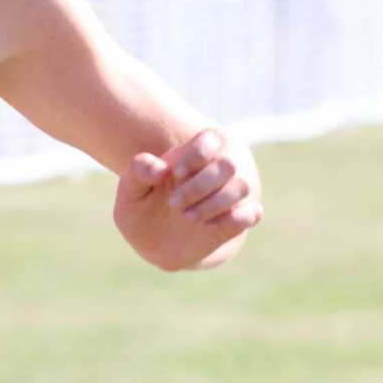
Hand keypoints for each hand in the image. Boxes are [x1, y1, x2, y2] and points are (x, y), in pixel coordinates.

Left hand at [114, 127, 262, 271]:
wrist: (153, 243)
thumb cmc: (142, 209)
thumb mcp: (130, 192)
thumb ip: (138, 172)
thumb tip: (160, 168)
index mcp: (192, 154)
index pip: (210, 139)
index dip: (195, 154)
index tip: (174, 174)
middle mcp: (216, 171)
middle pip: (227, 164)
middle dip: (199, 185)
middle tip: (174, 204)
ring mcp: (229, 195)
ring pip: (242, 187)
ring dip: (214, 204)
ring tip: (187, 217)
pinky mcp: (237, 220)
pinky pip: (253, 214)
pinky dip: (235, 220)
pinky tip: (207, 227)